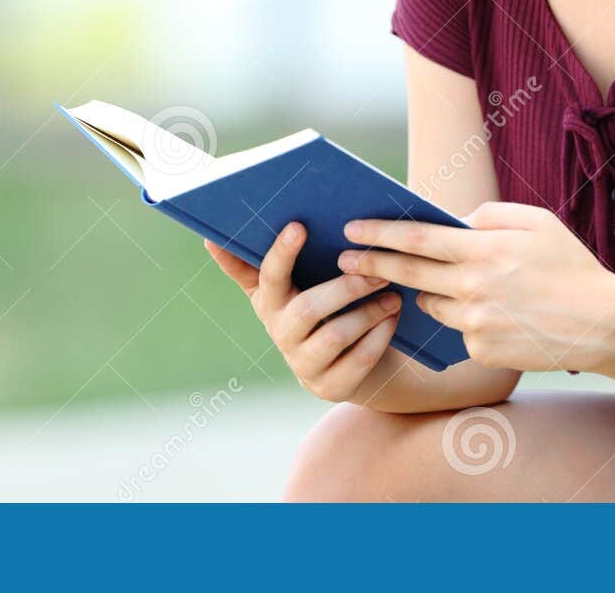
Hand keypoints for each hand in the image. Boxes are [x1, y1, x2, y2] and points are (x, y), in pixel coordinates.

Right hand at [204, 222, 402, 401]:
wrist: (349, 363)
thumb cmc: (327, 306)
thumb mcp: (302, 282)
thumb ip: (281, 258)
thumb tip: (220, 234)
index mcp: (268, 300)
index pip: (268, 275)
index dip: (281, 253)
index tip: (298, 225)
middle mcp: (279, 332)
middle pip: (307, 309)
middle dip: (346, 288)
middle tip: (377, 271)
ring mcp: (302, 364)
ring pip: (335, 336)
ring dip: (368, 313)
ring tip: (393, 296)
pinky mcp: (329, 387)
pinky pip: (357, 361)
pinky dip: (378, 338)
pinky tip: (393, 320)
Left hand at [337, 201, 614, 371]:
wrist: (604, 324)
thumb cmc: (571, 266)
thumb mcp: (536, 222)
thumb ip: (489, 215)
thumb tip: (454, 220)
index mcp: (483, 249)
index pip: (416, 239)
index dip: (380, 233)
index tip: (352, 229)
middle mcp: (472, 287)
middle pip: (408, 273)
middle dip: (372, 264)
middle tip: (345, 259)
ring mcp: (475, 322)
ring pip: (433, 304)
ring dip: (433, 293)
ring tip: (462, 286)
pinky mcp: (481, 350)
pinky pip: (460, 330)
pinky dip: (468, 320)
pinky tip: (501, 316)